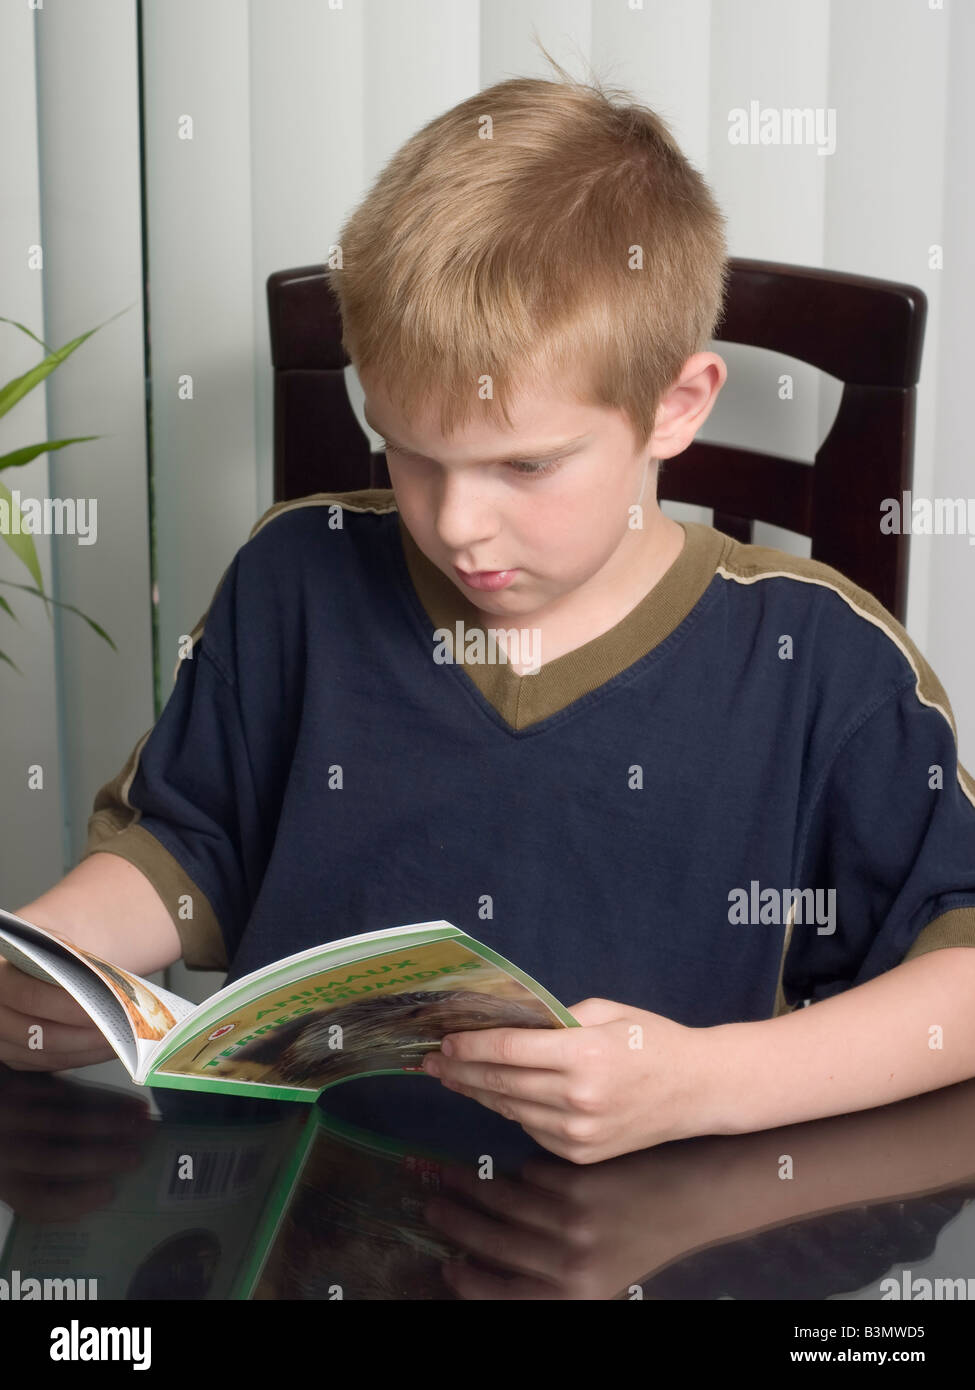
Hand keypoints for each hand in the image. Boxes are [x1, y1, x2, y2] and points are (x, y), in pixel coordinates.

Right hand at [0, 959, 117, 1070]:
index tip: (105, 1007)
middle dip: (86, 1034)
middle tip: (122, 1028)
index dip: (68, 1006)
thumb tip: (99, 977)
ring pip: (45, 1055)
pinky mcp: (13, 1058)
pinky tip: (106, 1048)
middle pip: (39, 1035)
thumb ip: (64, 954)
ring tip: (123, 1040)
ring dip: (87, 1050)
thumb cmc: (38, 953)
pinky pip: (48, 1064)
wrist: (18, 968)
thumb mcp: (46, 942)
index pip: (30, 997)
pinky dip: (80, 1057)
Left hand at [0, 1068, 151, 1219]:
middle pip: (54, 1158)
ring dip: (108, 1122)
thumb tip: (99, 1185)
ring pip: (62, 1119)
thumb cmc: (6, 1147)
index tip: (109, 1193)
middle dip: (101, 1157)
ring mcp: (7, 1112)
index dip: (73, 1201)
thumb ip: (38, 1181)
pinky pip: (60, 1090)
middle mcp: (2, 1150)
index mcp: (0, 1179)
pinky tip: (119, 1100)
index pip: (37, 1200)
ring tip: (142, 1122)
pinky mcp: (14, 1084)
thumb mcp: (11, 1172)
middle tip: (139, 1155)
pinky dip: (95, 1095)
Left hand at [421, 997, 715, 1163]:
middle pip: (501, 1082)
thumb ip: (558, 1019)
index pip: (510, 1049)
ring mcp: (579, 1131)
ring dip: (477, 1091)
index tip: (445, 1038)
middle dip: (460, 1069)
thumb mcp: (607, 1012)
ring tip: (452, 1076)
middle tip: (431, 1060)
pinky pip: (531, 1129)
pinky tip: (494, 1094)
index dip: (471, 1044)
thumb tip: (508, 1024)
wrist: (698, 1090)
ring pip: (510, 1109)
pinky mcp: (581, 1153)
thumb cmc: (653, 1041)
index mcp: (584, 1055)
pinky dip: (510, 1110)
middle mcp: (578, 1098)